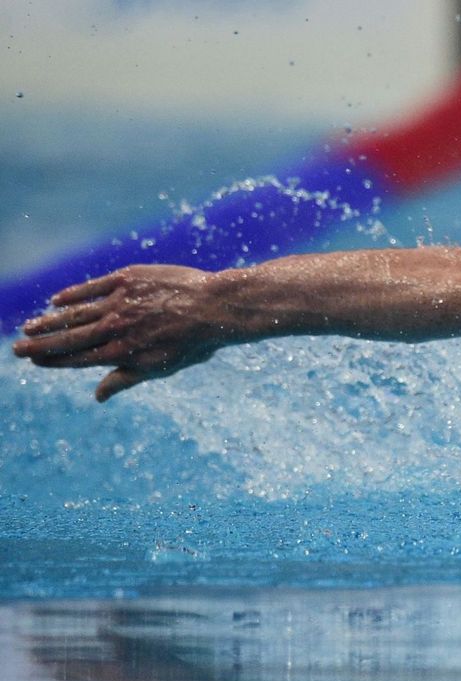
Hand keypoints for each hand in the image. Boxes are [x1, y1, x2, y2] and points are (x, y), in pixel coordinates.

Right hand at [10, 265, 232, 400]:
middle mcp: (115, 328)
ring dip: (49, 321)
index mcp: (122, 352)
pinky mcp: (127, 279)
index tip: (35, 361)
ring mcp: (119, 302)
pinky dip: (73, 294)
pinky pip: (92, 287)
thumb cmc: (193, 343)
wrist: (216, 307)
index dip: (53, 361)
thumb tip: (97, 396)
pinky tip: (57, 300)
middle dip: (40, 344)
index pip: (78, 359)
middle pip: (69, 338)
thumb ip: (126, 379)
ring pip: (75, 313)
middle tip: (16, 348)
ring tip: (29, 326)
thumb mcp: (161, 367)